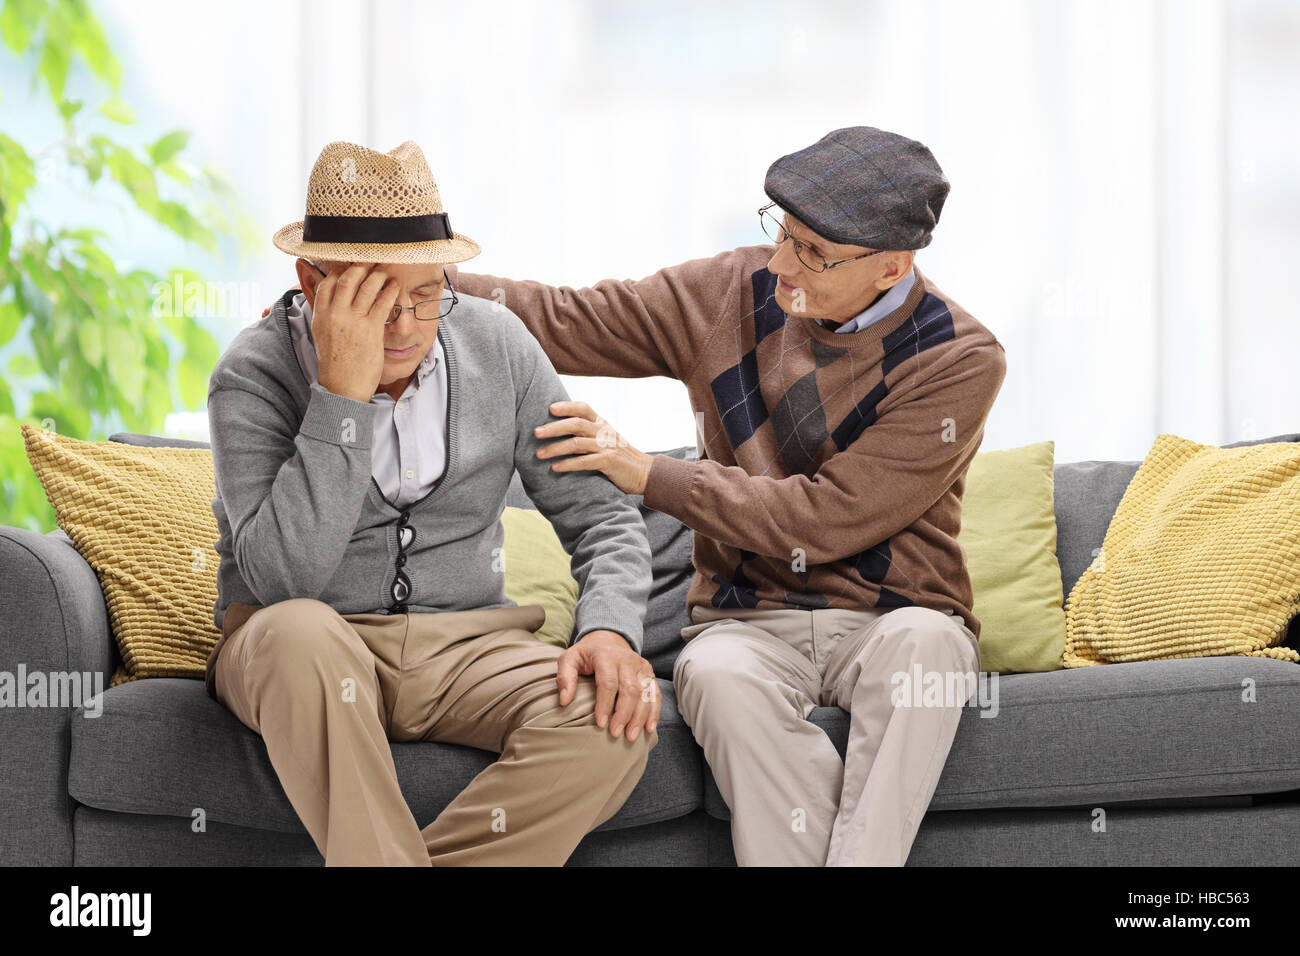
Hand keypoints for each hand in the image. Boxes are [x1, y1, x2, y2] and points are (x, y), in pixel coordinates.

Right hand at [309, 262, 400, 402]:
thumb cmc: (336, 363)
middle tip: (372, 261)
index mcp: (321, 315)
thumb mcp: (323, 335)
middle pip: (348, 279)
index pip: (327, 283)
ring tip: (386, 269)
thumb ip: (327, 315)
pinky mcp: (371, 329)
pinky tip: (396, 286)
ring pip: (367, 287)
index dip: (340, 271)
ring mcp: (353, 320)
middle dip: (361, 266)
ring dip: (379, 275)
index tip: (350, 265)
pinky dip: (391, 291)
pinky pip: (383, 302)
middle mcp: (335, 314)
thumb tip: (333, 300)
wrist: (343, 387)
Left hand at [534, 400, 653, 494]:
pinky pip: (584, 462)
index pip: (584, 408)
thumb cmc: (621, 457)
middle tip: (535, 433)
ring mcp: (607, 447)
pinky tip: (555, 468)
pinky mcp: (609, 462)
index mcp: (602, 424)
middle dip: (553, 428)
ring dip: (555, 448)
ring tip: (539, 454)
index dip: (567, 406)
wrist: (645, 473)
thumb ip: (589, 433)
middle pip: (576, 424)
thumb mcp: (606, 439)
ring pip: (577, 443)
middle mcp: (604, 432)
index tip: (549, 408)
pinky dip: (568, 464)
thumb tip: (560, 430)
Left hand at [556, 629, 659, 740]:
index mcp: (606, 655)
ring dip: (639, 717)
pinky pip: (655, 694)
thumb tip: (564, 701)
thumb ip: (565, 678)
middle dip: (624, 714)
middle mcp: (627, 660)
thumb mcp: (569, 659)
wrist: (608, 641)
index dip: (605, 704)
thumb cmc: (586, 655)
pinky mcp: (649, 674)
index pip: (608, 682)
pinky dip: (654, 712)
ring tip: (630, 736)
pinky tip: (648, 728)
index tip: (601, 724)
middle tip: (615, 733)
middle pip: (630, 690)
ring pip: (645, 693)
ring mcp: (641, 666)